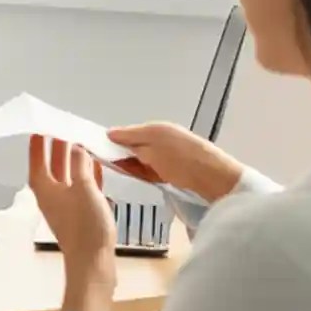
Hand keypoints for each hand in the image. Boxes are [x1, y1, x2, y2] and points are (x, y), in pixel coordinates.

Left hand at [28, 134, 115, 310]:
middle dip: (58, 146)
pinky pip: (82, 187)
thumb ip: (81, 165)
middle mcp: (52, 194)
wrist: (93, 264)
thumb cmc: (85, 228)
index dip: (39, 139)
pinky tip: (96, 167)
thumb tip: (77, 147)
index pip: (37, 156)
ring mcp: (66, 205)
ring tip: (81, 141)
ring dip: (74, 160)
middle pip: (52, 164)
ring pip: (69, 175)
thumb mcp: (84, 188)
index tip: (42, 123)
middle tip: (65, 127)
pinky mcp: (81, 214)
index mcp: (44, 187)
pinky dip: (87, 175)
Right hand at [108, 122, 244, 202]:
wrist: (216, 181)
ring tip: (113, 170)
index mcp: (157, 129)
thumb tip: (110, 134)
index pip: (127, 132)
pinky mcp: (173, 172)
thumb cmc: (184, 162)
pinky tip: (133, 176)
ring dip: (129, 163)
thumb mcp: (152, 149)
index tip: (94, 148)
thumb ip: (131, 142)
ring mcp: (169, 156)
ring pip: (140, 158)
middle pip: (133, 145)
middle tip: (100, 162)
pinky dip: (140, 172)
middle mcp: (163, 139)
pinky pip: (149, 169)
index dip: (111, 139)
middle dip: (119, 152)